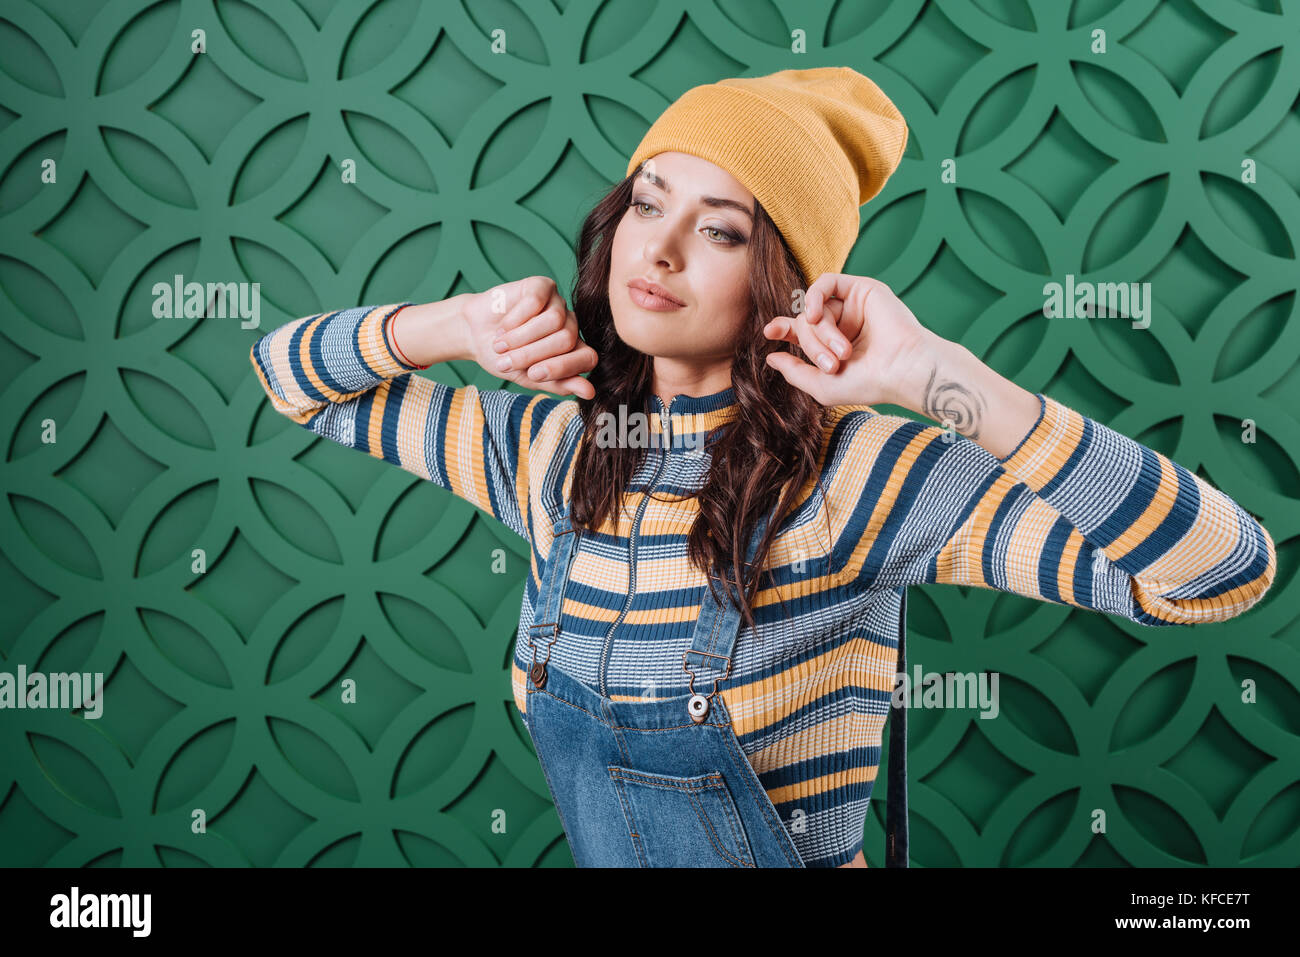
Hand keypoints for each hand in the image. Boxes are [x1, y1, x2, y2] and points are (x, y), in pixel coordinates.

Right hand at [463, 276, 596, 398]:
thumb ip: (560, 384)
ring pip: (554, 320)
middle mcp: (570, 325)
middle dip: (532, 354)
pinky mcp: (542, 286)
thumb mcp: (530, 378)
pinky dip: (515, 318)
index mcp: (575, 350)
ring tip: (500, 345)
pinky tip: (502, 327)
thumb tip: (590, 392)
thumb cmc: (504, 357)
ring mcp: (558, 304)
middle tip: (506, 362)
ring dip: (521, 337)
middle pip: (566, 339)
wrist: (474, 335)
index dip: (562, 368)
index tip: (532, 374)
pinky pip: (537, 301)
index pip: (588, 358)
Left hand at [761, 273, 932, 406]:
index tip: (770, 332)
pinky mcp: (862, 289)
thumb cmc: (868, 383)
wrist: (903, 370)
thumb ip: (794, 372)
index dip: (783, 329)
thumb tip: (770, 357)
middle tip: (832, 364)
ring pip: (813, 307)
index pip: (800, 331)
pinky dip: (814, 297)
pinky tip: (816, 314)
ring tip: (842, 352)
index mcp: (833, 346)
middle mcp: (842, 324)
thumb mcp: (822, 386)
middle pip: (804, 323)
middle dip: (811, 344)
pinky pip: (825, 282)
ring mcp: (852, 306)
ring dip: (821, 332)